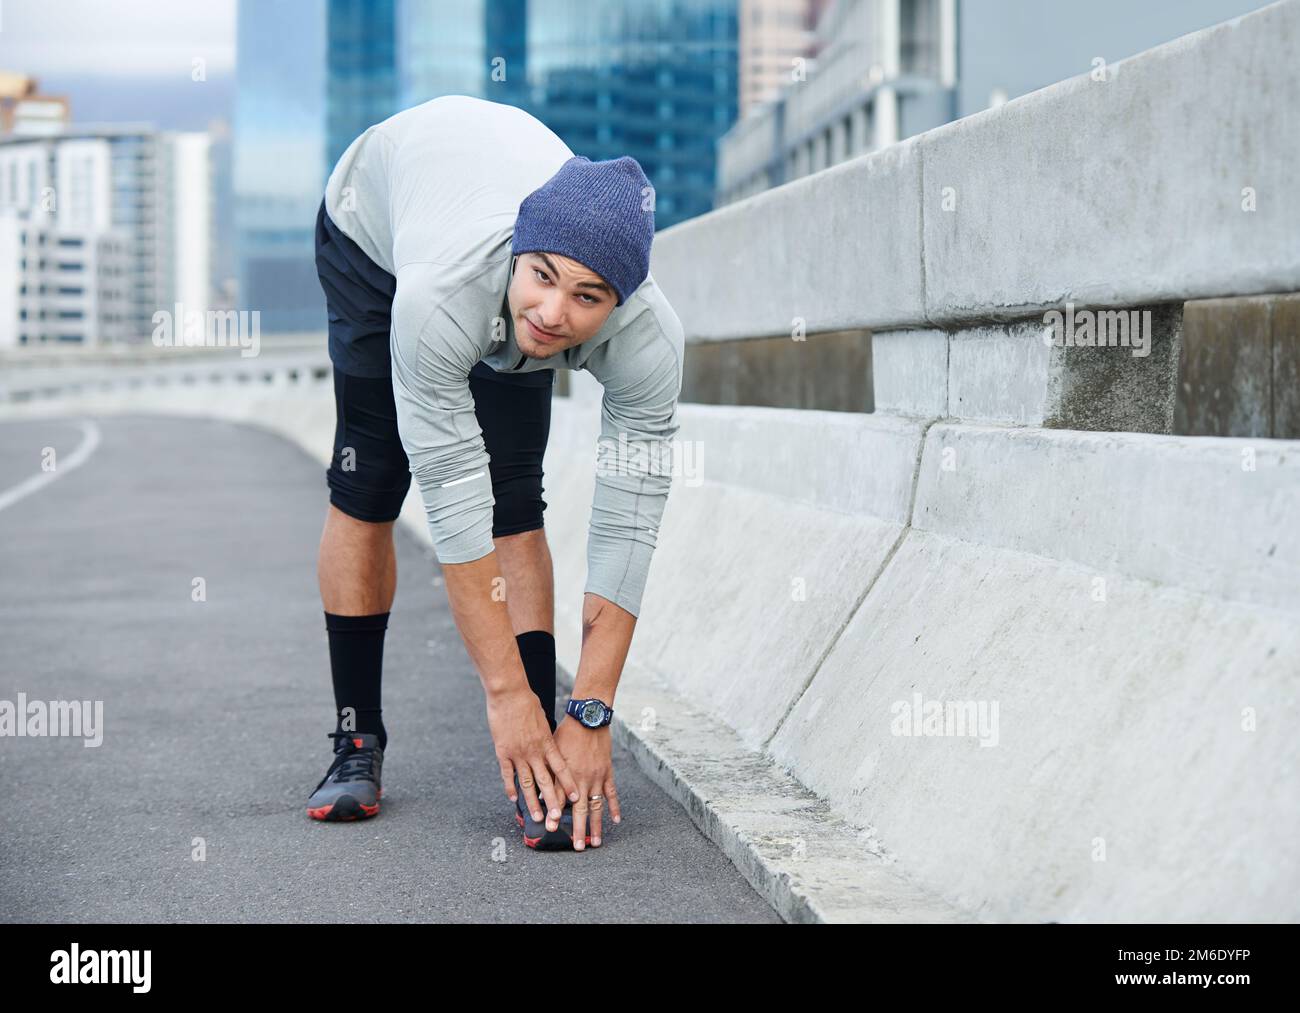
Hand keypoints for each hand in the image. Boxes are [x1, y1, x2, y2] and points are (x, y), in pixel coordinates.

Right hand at [486, 685, 578, 832]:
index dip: (568, 784)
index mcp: (547, 742)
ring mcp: (518, 753)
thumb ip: (546, 738)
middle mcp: (534, 751)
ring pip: (526, 783)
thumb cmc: (528, 703)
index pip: (561, 768)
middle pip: (545, 781)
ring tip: (536, 816)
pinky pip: (507, 774)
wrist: (509, 693)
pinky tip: (513, 799)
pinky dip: (510, 787)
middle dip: (552, 801)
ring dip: (532, 801)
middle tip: (557, 818)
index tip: (576, 797)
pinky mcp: (503, 752)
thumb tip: (550, 748)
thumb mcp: (543, 721)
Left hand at [553, 715, 620, 849]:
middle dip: (578, 830)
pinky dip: (614, 807)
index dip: (554, 815)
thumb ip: (548, 771)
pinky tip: (616, 820)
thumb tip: (537, 787)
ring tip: (596, 842)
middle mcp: (580, 779)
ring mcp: (596, 777)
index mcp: (564, 774)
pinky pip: (611, 793)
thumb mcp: (552, 751)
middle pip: (579, 809)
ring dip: (596, 825)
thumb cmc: (566, 733)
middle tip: (578, 847)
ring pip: (596, 806)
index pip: (558, 800)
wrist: (588, 717)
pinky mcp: (607, 771)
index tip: (550, 829)